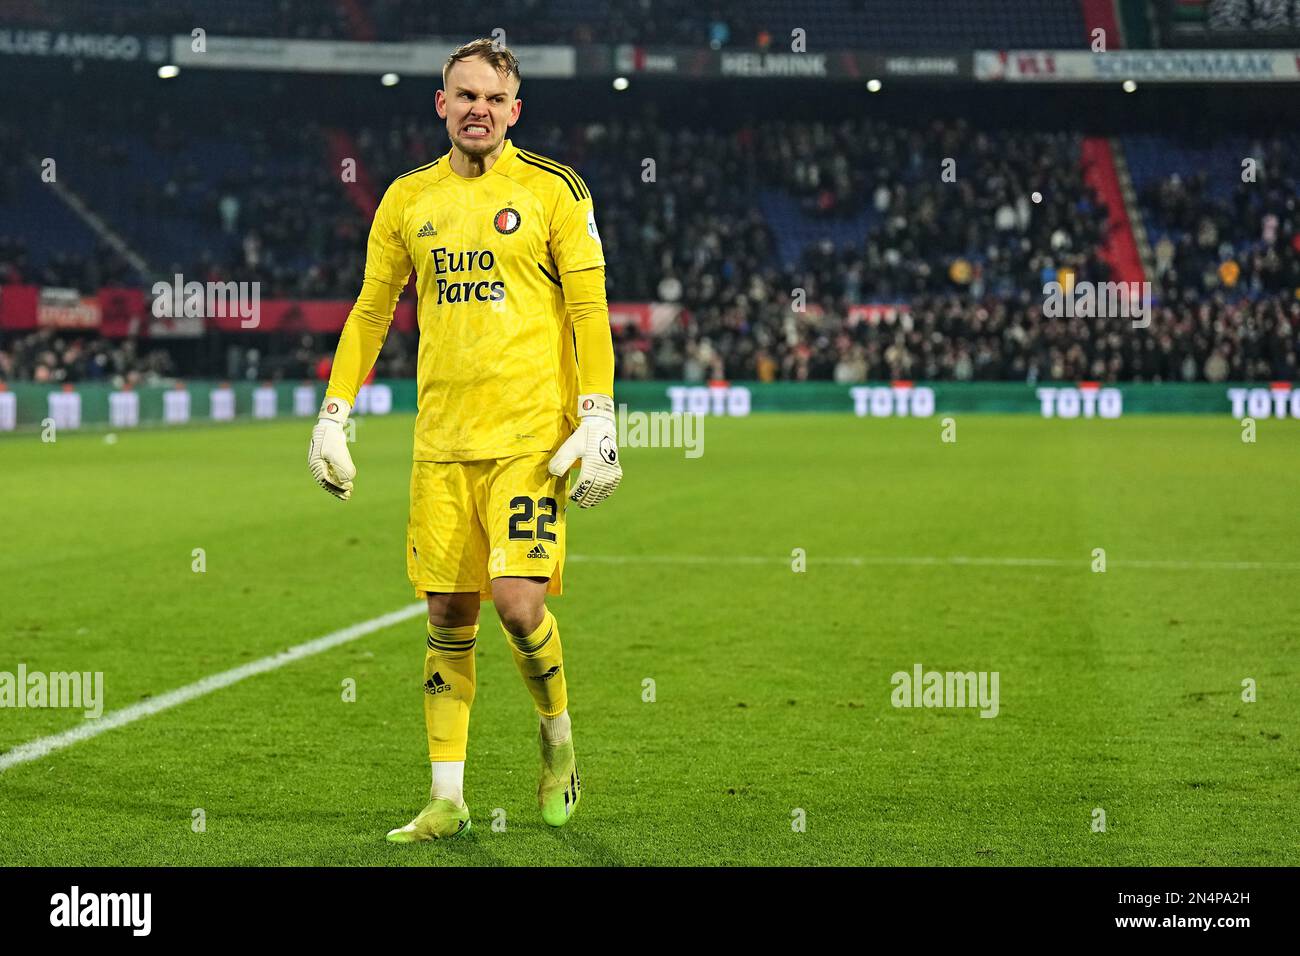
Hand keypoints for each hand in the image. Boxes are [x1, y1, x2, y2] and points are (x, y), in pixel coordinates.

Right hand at [308, 396, 354, 500]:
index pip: (326, 480)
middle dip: (338, 490)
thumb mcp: (338, 452)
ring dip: (339, 486)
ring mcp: (322, 462)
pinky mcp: (328, 459)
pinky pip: (332, 472)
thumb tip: (347, 480)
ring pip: (330, 478)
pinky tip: (348, 482)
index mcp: (316, 464)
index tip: (347, 490)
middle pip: (327, 482)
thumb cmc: (331, 438)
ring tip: (349, 492)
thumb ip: (342, 466)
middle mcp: (317, 465)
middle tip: (348, 496)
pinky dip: (339, 478)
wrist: (330, 426)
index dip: (336, 487)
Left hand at [548, 394, 620, 508]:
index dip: (578, 492)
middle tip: (579, 504)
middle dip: (586, 498)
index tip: (571, 497)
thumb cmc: (583, 437)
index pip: (585, 483)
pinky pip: (613, 484)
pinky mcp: (616, 467)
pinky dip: (606, 492)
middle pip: (595, 488)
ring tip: (588, 503)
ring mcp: (611, 468)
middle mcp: (604, 468)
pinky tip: (601, 496)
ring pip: (604, 488)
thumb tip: (553, 473)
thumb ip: (561, 460)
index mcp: (592, 463)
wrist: (601, 427)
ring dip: (596, 497)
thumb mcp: (569, 447)